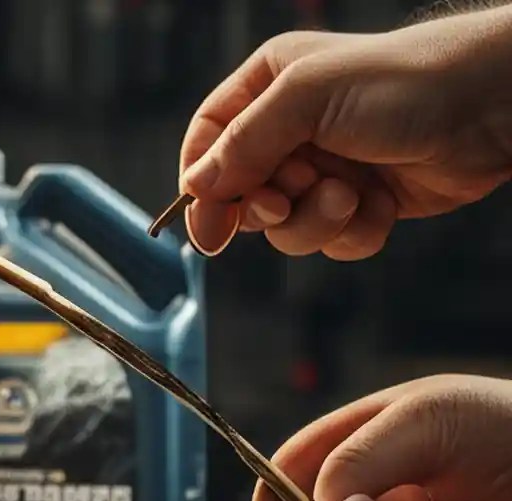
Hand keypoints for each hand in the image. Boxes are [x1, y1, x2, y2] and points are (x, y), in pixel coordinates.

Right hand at [180, 7, 511, 257]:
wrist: (491, 105)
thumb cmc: (404, 82)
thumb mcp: (307, 97)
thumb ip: (243, 142)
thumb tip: (196, 187)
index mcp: (268, 87)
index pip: (208, 142)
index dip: (202, 187)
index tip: (207, 228)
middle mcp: (290, 129)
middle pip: (243, 193)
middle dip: (271, 206)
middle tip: (290, 198)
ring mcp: (325, 167)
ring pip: (286, 226)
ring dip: (315, 222)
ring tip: (351, 196)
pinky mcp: (359, 201)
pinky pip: (331, 239)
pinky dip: (353, 232)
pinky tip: (380, 206)